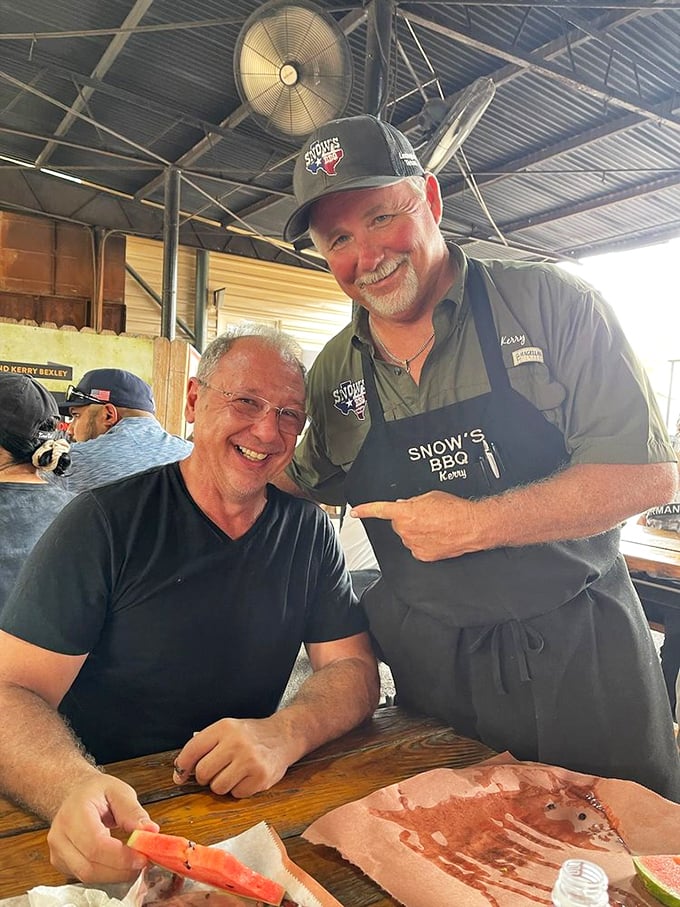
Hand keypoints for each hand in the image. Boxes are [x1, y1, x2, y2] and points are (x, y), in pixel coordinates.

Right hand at [47, 774, 159, 884]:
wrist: (75, 794)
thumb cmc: (96, 791)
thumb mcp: (119, 791)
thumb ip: (134, 812)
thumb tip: (150, 832)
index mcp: (73, 813)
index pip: (95, 845)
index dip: (121, 857)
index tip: (143, 857)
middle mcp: (60, 835)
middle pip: (89, 867)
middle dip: (121, 870)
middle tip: (144, 862)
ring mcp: (57, 852)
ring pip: (87, 876)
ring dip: (115, 874)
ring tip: (134, 863)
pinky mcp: (61, 863)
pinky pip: (85, 877)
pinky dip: (106, 874)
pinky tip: (120, 865)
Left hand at [173, 717, 289, 797]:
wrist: (283, 736)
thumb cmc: (250, 735)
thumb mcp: (227, 730)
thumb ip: (204, 746)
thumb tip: (180, 773)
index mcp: (224, 728)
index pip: (192, 750)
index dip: (182, 766)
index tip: (181, 775)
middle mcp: (237, 742)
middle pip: (203, 772)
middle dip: (205, 777)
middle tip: (215, 771)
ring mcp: (250, 761)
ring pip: (218, 787)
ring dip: (222, 784)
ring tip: (233, 773)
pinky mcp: (261, 777)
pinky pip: (236, 794)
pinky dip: (238, 789)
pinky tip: (246, 776)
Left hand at [351, 491, 480, 560]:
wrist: (472, 526)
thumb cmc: (455, 510)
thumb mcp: (430, 496)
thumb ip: (412, 502)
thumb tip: (404, 505)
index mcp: (405, 512)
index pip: (379, 510)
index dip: (365, 511)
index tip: (354, 512)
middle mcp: (406, 529)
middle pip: (397, 523)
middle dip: (407, 519)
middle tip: (425, 515)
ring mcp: (413, 544)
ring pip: (407, 536)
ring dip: (416, 530)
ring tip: (435, 526)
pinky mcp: (422, 555)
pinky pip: (416, 547)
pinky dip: (423, 542)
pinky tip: (436, 536)